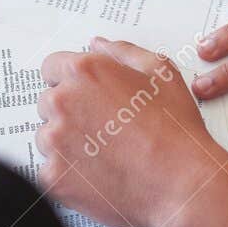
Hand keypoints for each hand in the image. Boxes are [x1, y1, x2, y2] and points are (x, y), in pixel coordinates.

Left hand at [36, 37, 227, 226]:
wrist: (180, 182)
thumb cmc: (174, 129)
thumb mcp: (160, 73)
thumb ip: (123, 52)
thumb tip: (98, 45)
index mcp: (85, 72)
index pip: (51, 67)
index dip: (69, 80)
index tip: (83, 94)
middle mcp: (63, 102)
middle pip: (48, 103)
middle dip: (69, 113)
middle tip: (103, 129)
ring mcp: (55, 141)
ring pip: (47, 139)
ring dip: (66, 144)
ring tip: (104, 154)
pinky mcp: (53, 177)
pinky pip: (48, 172)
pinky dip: (67, 176)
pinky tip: (97, 176)